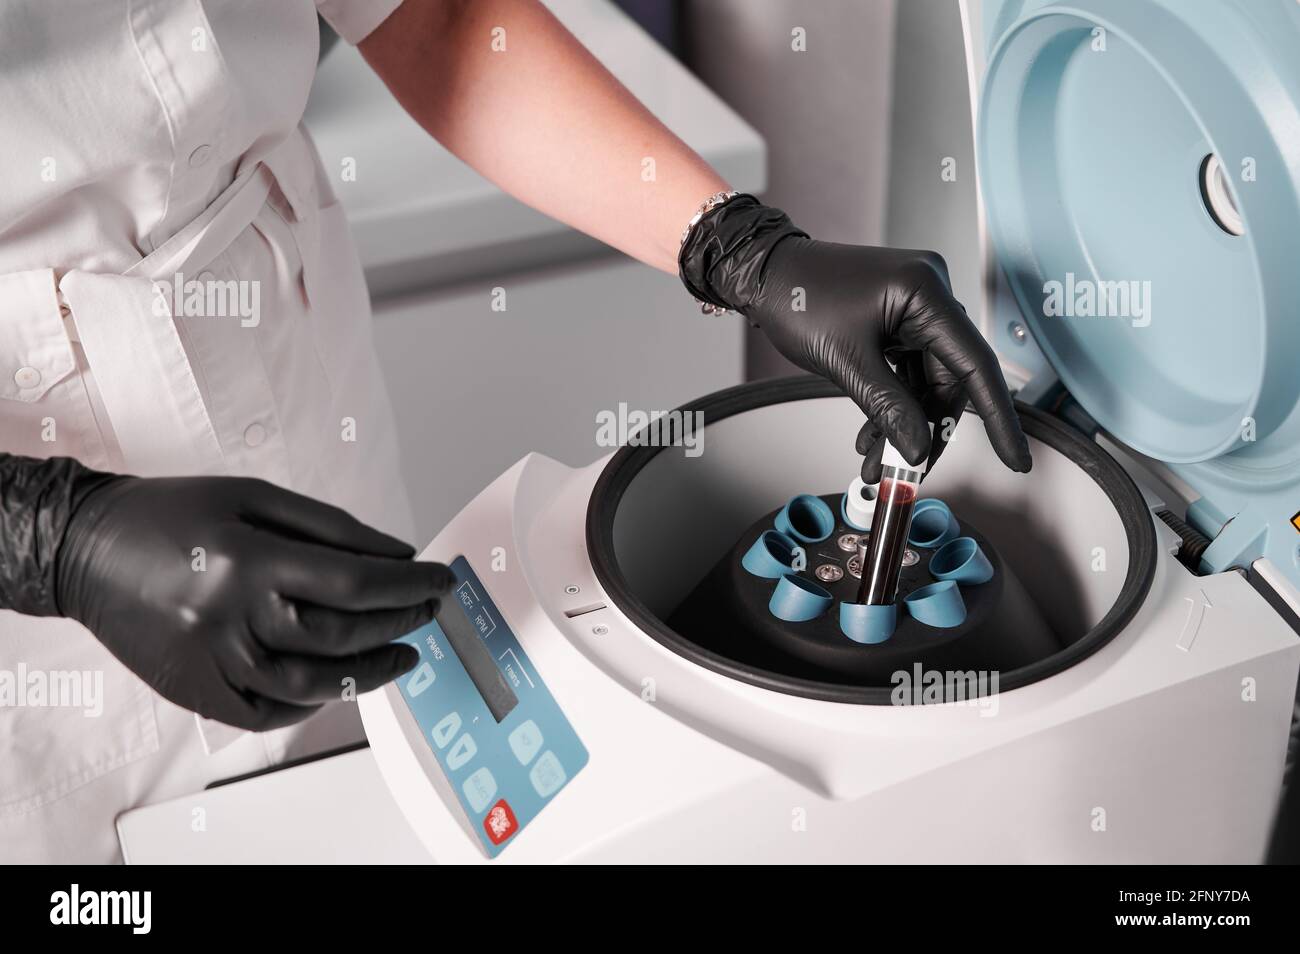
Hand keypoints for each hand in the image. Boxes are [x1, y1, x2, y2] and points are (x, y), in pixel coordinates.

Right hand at [55, 475, 450, 729]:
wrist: (86, 548)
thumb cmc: (174, 514)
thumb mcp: (255, 495)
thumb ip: (332, 528)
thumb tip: (398, 553)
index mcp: (249, 560)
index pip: (355, 583)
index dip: (410, 584)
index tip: (441, 579)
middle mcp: (231, 617)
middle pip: (341, 635)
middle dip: (400, 622)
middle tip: (428, 610)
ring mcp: (213, 662)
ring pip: (313, 685)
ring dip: (370, 671)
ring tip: (402, 652)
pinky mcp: (196, 693)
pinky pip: (268, 714)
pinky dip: (312, 704)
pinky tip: (340, 682)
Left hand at [679, 195, 1031, 481]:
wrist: (764, 274)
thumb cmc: (798, 298)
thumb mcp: (846, 362)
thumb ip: (889, 407)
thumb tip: (918, 448)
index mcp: (925, 291)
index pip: (976, 364)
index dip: (999, 418)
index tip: (1016, 458)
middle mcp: (929, 294)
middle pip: (949, 379)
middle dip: (928, 431)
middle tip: (908, 474)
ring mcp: (914, 306)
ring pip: (926, 381)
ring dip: (904, 425)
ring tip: (877, 465)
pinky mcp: (897, 319)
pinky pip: (908, 371)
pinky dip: (893, 405)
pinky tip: (872, 437)